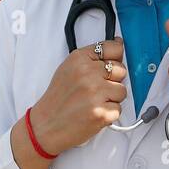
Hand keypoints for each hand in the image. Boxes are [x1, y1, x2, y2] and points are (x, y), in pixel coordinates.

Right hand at [30, 40, 127, 154]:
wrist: (46, 125)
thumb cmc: (58, 98)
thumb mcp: (69, 68)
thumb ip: (92, 58)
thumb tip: (119, 44)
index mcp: (80, 59)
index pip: (115, 48)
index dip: (114, 59)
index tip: (108, 66)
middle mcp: (88, 73)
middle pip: (121, 70)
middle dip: (112, 81)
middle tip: (95, 90)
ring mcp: (95, 93)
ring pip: (122, 91)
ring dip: (112, 99)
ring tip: (93, 102)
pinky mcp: (102, 113)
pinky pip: (119, 109)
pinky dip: (109, 114)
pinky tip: (93, 113)